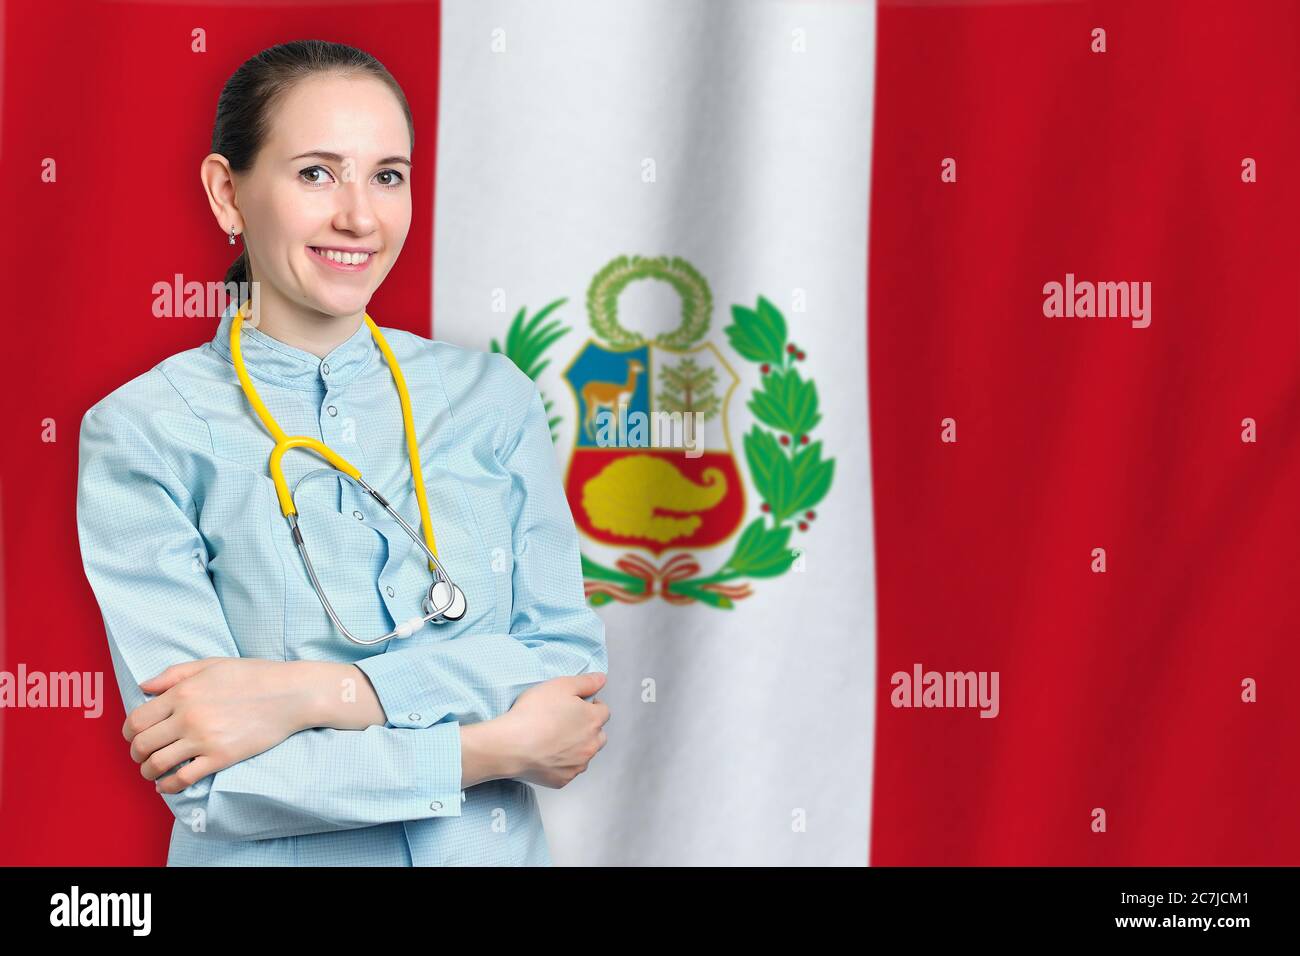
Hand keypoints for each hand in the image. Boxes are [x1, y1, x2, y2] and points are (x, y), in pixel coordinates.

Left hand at [125, 658, 315, 793]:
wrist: (290, 694)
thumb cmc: (253, 675)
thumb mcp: (212, 665)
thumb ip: (175, 674)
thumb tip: (144, 686)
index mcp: (183, 692)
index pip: (137, 719)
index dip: (129, 732)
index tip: (134, 737)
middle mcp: (188, 716)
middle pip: (142, 744)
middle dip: (136, 754)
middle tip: (142, 756)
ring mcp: (204, 739)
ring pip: (157, 764)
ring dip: (148, 771)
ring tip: (153, 771)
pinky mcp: (220, 758)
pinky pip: (183, 779)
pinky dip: (168, 786)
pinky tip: (167, 784)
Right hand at [497, 672, 609, 788]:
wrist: (511, 745)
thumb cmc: (535, 712)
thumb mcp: (560, 685)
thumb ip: (586, 682)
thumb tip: (602, 679)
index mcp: (593, 720)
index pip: (603, 711)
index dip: (590, 706)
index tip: (575, 706)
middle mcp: (591, 744)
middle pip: (598, 735)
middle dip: (588, 728)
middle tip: (565, 723)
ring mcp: (578, 764)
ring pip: (585, 754)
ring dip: (577, 747)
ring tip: (554, 740)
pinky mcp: (564, 779)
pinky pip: (569, 770)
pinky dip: (562, 763)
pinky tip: (546, 755)